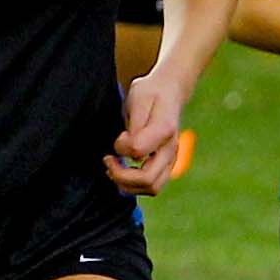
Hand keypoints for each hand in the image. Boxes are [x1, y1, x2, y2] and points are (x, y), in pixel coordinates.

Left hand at [104, 71, 185, 192]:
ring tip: (113, 169)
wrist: (170, 91)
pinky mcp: (167, 165)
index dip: (121, 147)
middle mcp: (171, 149)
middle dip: (121, 176)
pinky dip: (135, 185)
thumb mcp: (138, 99)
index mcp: (164, 130)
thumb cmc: (150, 93)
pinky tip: (123, 171)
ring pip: (152, 188)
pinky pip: (153, 185)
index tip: (119, 136)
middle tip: (108, 160)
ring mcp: (171, 159)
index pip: (137, 152)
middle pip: (148, 180)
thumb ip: (134, 126)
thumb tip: (128, 151)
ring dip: (128, 185)